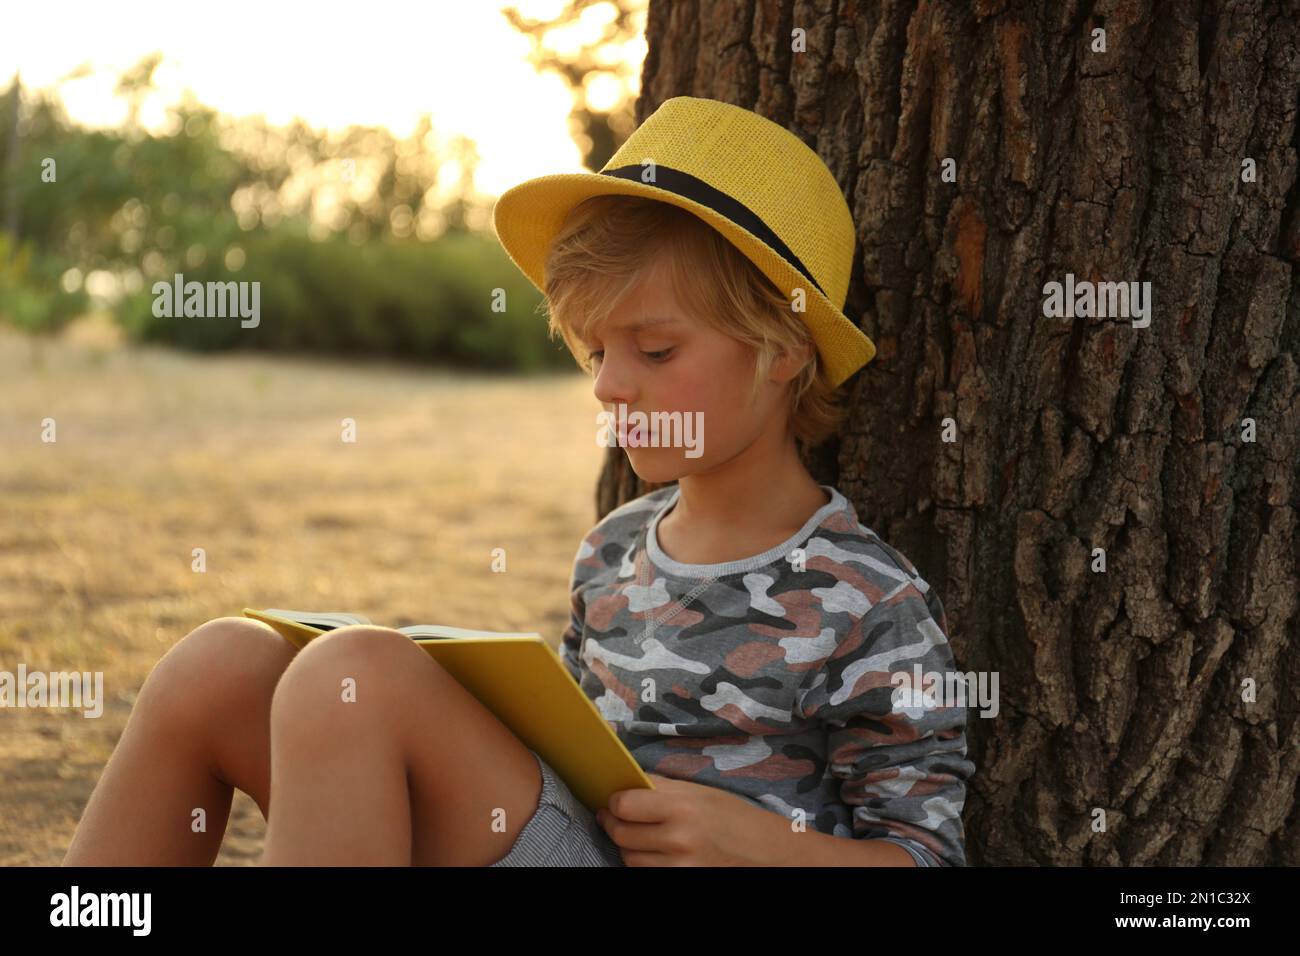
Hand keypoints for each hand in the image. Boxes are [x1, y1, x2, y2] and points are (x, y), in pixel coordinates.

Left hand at [595, 773, 785, 865]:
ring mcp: (679, 867)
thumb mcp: (696, 791)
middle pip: (622, 834)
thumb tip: (624, 782)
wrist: (762, 850)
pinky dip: (642, 862)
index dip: (614, 801)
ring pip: (629, 858)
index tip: (614, 799)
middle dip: (612, 823)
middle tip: (611, 816)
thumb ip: (659, 788)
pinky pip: (644, 873)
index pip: (625, 805)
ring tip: (634, 834)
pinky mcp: (680, 881)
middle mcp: (678, 839)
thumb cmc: (729, 815)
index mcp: (681, 807)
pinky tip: (651, 851)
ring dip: (627, 845)